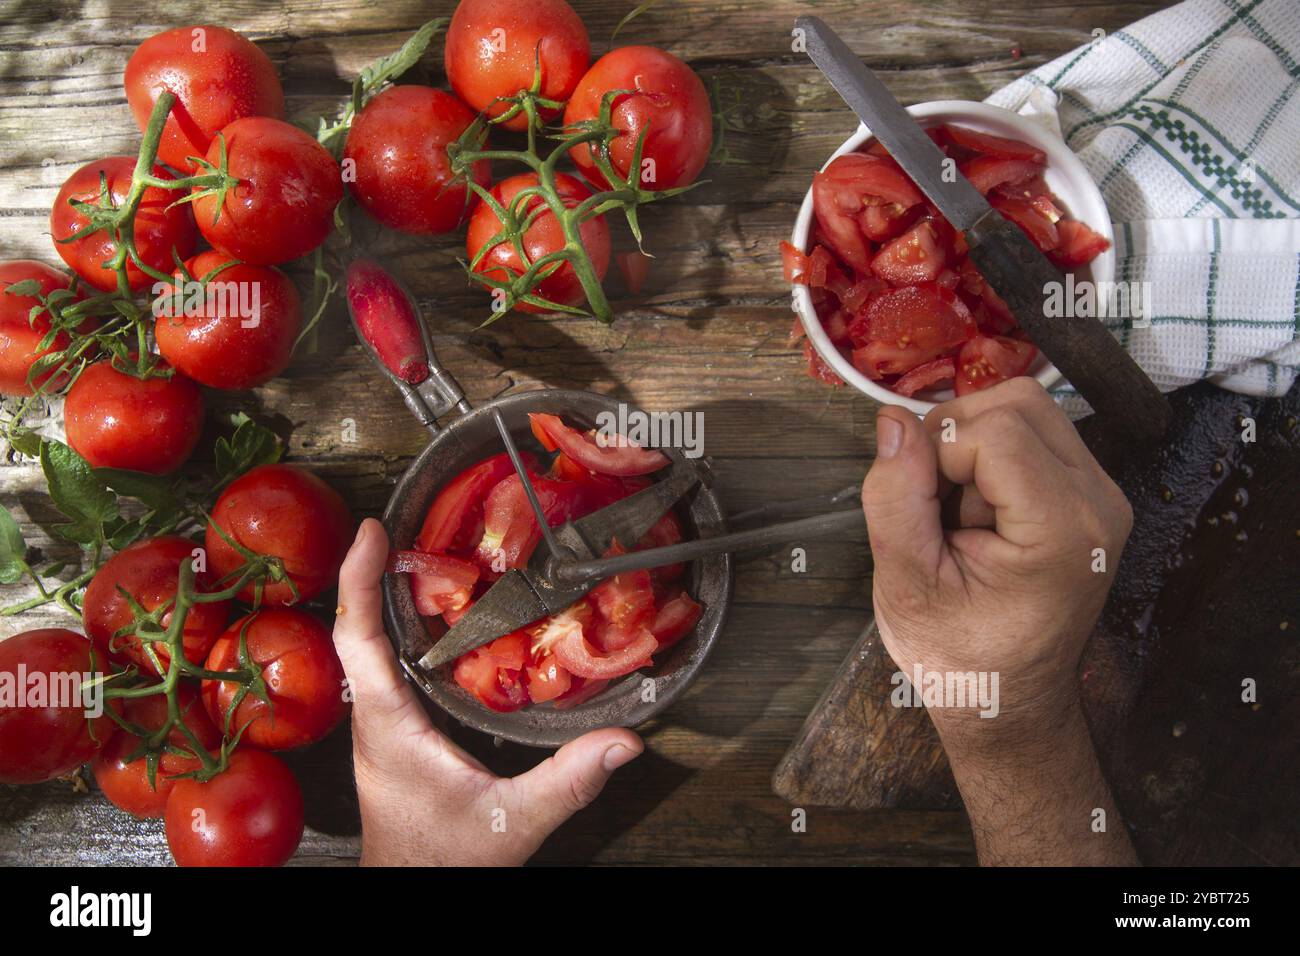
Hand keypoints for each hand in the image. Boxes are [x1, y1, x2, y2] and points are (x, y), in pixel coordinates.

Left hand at [332, 518, 643, 865]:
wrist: (415, 892)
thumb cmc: (444, 864)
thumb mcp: (512, 823)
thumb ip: (566, 782)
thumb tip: (622, 742)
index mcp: (389, 728)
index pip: (360, 640)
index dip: (359, 581)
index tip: (370, 533)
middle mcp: (374, 719)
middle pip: (357, 630)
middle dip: (372, 573)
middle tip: (401, 527)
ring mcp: (379, 726)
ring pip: (367, 648)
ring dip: (382, 599)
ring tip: (413, 555)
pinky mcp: (392, 734)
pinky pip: (384, 667)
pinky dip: (398, 630)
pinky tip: (433, 618)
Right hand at [861, 378, 1136, 864]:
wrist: (1009, 701)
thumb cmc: (958, 657)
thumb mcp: (904, 585)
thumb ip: (895, 498)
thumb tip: (893, 419)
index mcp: (1061, 530)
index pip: (993, 431)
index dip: (937, 453)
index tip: (923, 511)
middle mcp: (1099, 502)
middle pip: (1017, 404)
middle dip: (955, 437)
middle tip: (935, 504)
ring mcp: (1103, 495)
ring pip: (1028, 409)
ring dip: (973, 443)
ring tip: (958, 510)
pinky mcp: (1092, 494)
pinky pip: (1036, 434)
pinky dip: (992, 455)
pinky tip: (980, 512)